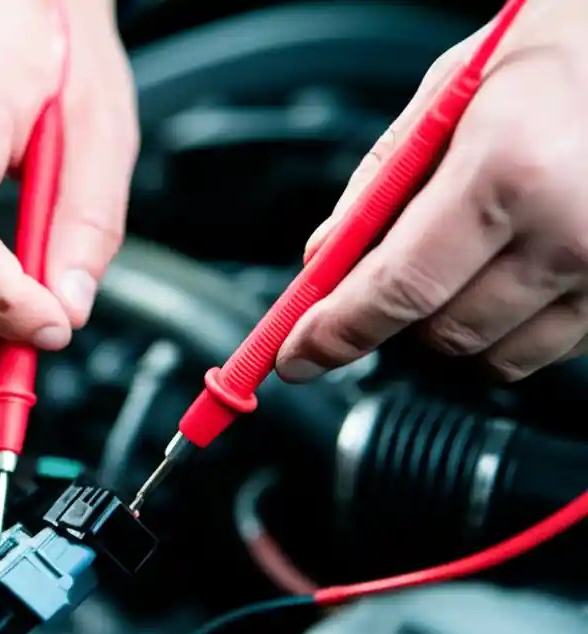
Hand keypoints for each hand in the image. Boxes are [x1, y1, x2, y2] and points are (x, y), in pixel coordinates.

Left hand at [278, 0, 587, 382]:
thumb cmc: (563, 54)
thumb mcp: (454, 90)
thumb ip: (382, 183)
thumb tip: (326, 259)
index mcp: (508, 170)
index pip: (399, 286)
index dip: (337, 332)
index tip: (297, 355)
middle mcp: (567, 230)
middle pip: (442, 332)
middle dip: (395, 317)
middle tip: (391, 270)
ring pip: (496, 356)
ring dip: (456, 324)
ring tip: (469, 255)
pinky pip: (551, 349)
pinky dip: (515, 326)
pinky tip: (519, 266)